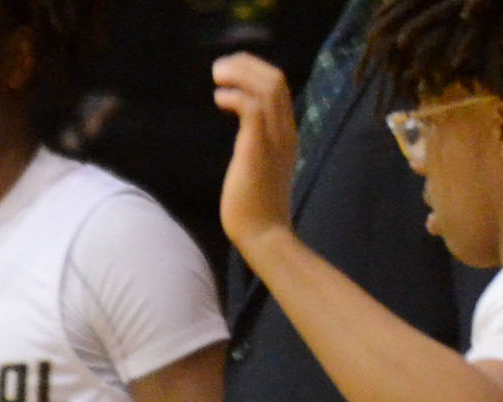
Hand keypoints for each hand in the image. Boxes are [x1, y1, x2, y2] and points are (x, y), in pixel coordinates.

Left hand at [212, 55, 299, 254]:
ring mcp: (275, 139)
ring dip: (240, 74)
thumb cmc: (254, 209)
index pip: (279, 90)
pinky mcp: (259, 149)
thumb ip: (254, 149)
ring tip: (217, 74)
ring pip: (267, 87)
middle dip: (247, 65)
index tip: (232, 71)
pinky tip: (218, 98)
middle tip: (221, 66)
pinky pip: (254, 109)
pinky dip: (236, 97)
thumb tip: (243, 141)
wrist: (264, 235)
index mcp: (286, 135)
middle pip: (276, 80)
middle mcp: (285, 132)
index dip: (256, 73)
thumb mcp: (257, 170)